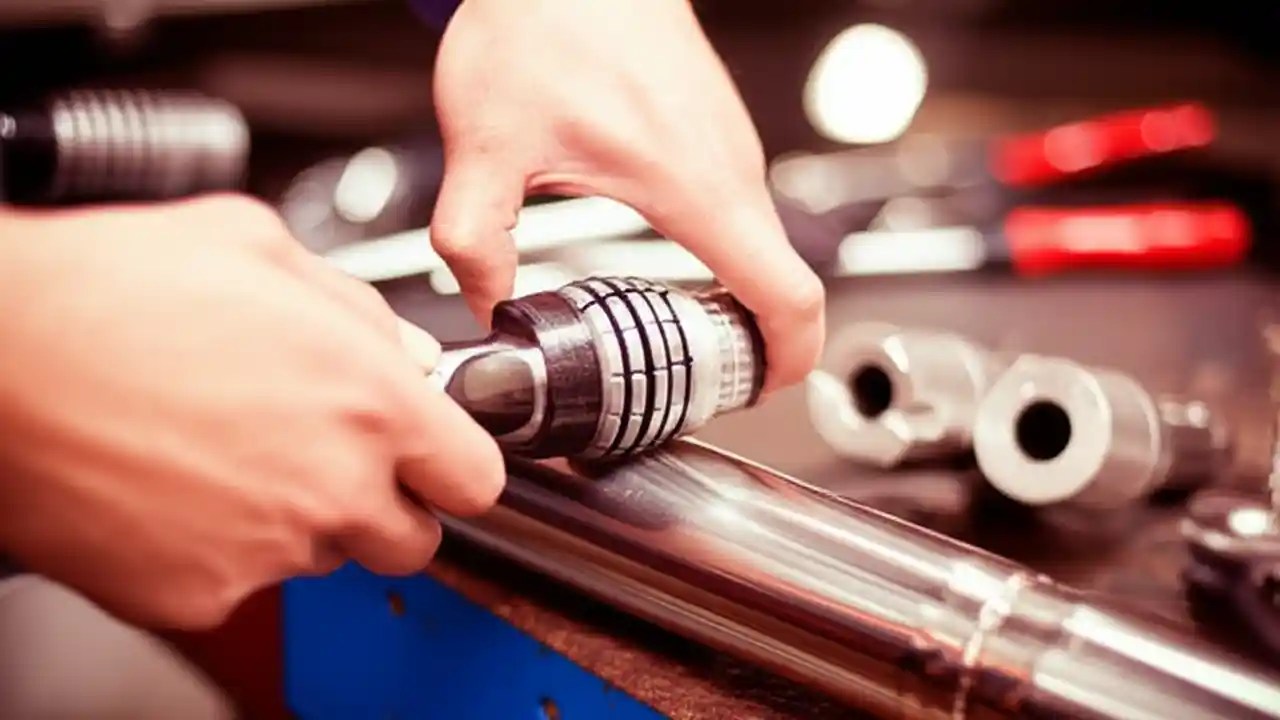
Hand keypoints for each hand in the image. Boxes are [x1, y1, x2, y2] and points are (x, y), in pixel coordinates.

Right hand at [0, 196, 503, 629]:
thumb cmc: (112, 292)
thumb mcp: (261, 248)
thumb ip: (360, 310)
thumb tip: (407, 356)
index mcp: (369, 402)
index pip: (476, 479)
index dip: (455, 464)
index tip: (432, 455)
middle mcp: (331, 486)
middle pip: (413, 539)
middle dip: (387, 503)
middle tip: (331, 457)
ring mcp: (266, 549)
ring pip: (326, 559)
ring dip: (304, 520)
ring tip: (232, 454)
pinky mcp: (199, 592)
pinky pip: (245, 582)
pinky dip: (225, 547)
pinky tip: (182, 488)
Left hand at [430, 0, 824, 391]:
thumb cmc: (542, 24)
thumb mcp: (485, 145)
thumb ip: (475, 241)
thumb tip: (487, 309)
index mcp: (696, 189)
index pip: (790, 297)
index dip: (792, 363)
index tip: (762, 392)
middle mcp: (730, 168)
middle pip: (781, 283)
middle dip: (750, 347)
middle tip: (690, 379)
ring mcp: (730, 145)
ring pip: (761, 248)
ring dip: (732, 301)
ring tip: (669, 330)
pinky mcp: (715, 129)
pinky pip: (739, 212)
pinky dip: (719, 256)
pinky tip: (657, 260)